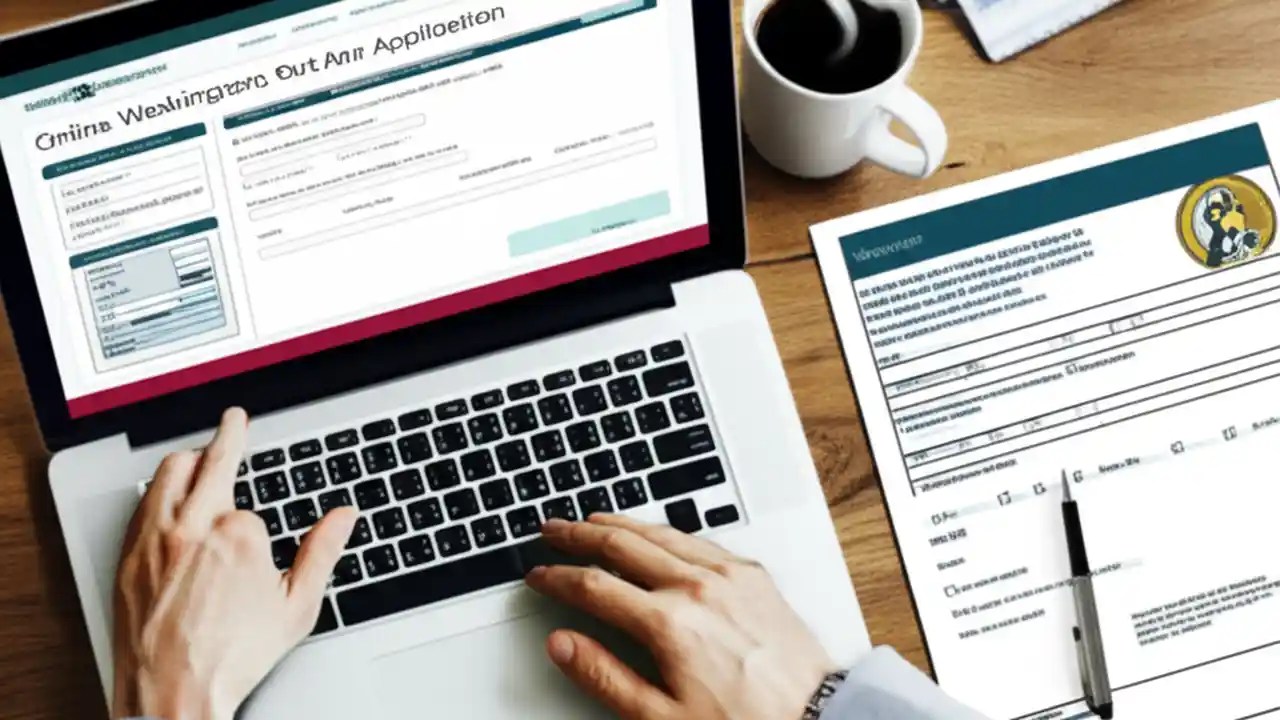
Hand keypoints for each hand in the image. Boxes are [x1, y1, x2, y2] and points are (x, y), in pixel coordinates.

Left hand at [112, 408, 356, 719]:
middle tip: (234, 422)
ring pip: (169, 472)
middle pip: (208, 462)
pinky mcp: (128, 555)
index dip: (259, 524)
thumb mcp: (296, 607)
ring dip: (188, 457)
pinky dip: (159, 488)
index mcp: (240, 536)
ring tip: (199, 452)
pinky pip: (142, 502)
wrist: (172, 695)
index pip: (251, 504)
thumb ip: (323, 552)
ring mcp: (156, 538)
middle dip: (226, 437)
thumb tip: (343, 517)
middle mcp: (194, 527)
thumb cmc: (230, 658)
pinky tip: (166, 493)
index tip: (259, 529)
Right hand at [526, 515, 836, 719]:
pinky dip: (663, 529)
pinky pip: (696, 538)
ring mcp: (728, 575)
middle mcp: (697, 587)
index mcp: (668, 623)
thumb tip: (562, 644)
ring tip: (591, 521)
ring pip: (659, 532)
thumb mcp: (660, 718)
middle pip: (621, 544)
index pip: (594, 586)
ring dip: (619, 523)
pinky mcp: (752, 574)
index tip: (538, 574)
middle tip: (552, 530)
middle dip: (578, 535)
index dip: (557, 577)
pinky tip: (653, 531)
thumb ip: (604, 676)